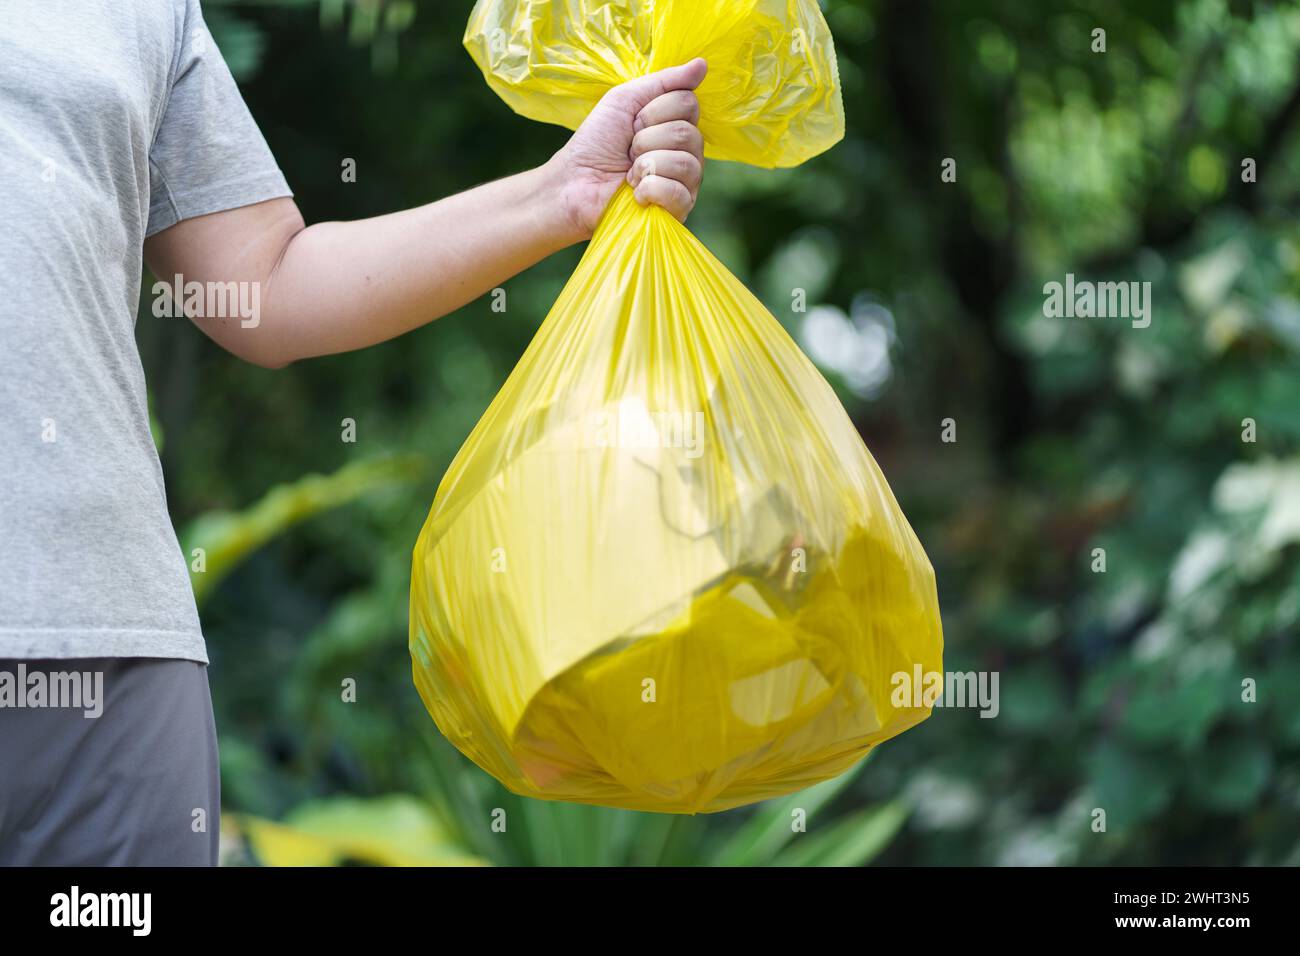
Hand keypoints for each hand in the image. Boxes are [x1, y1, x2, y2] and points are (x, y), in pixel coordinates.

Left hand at [547, 58, 707, 239]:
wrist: (574, 182)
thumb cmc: (597, 142)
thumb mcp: (625, 100)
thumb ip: (664, 82)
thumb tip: (702, 64)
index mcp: (677, 125)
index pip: (688, 104)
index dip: (654, 112)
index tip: (632, 124)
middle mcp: (688, 153)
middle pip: (688, 132)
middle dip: (647, 138)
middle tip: (628, 150)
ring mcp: (686, 183)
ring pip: (686, 162)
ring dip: (647, 164)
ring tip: (630, 173)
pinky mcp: (678, 210)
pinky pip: (679, 192)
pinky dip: (650, 189)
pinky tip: (636, 194)